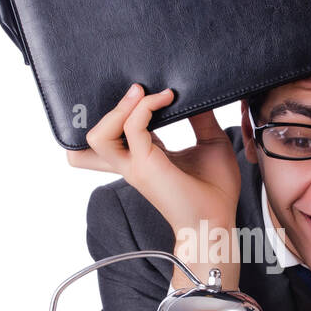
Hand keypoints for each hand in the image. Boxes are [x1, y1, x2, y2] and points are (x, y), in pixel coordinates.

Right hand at [66, 83, 240, 233]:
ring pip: (98, 136)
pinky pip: (131, 127)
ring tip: (141, 93)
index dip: (123, 109)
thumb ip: (201, 118)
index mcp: (144, 156)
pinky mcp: (145, 165)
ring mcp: (135, 165)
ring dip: (117, 108)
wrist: (217, 219)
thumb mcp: (211, 142)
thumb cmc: (216, 190)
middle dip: (106, 110)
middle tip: (136, 90)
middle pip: (93, 139)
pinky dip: (145, 107)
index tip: (150, 90)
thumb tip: (198, 92)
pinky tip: (166, 99)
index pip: (115, 132)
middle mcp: (133, 162)